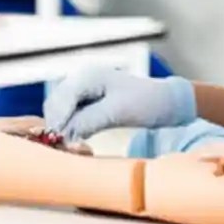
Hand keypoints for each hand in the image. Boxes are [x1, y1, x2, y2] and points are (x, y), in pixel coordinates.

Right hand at [44, 66, 196, 140]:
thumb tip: (64, 136)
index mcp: (89, 75)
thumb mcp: (118, 112)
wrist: (167, 102)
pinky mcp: (88, 102)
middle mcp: (82, 79)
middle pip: (56, 103)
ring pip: (61, 110)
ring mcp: (84, 90)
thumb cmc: (147, 102)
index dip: (57, 120)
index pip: (62, 98)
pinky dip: (70, 128)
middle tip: (62, 147)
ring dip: (62, 127)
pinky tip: (75, 141)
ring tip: (69, 146)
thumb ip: (89, 121)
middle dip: (57, 124)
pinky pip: (70, 115)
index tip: (56, 141)